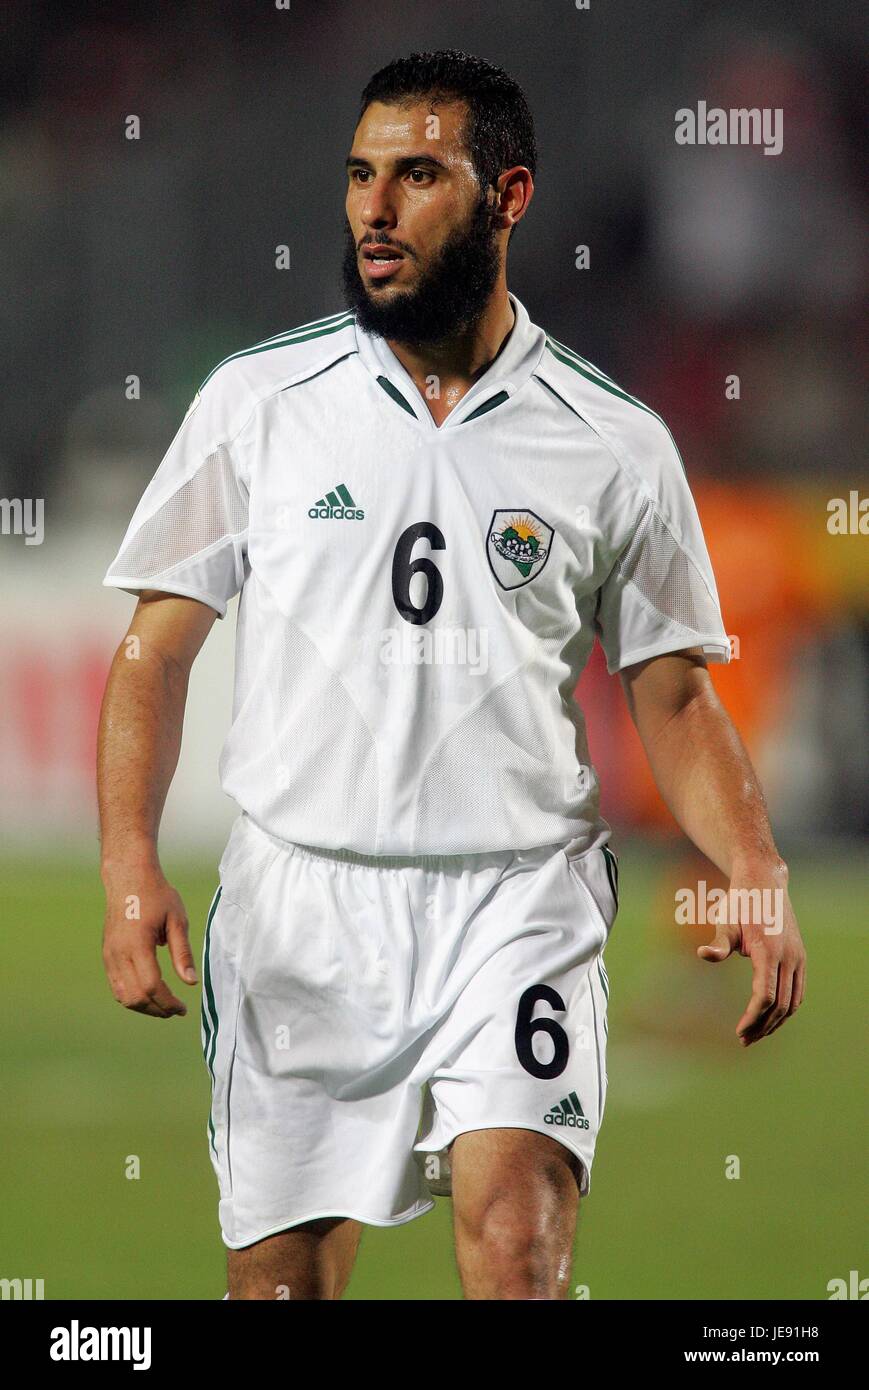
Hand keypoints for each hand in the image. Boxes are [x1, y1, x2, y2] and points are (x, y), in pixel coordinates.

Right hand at [101, 860, 196, 1018]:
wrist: (128, 878)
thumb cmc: (157, 895)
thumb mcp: (177, 920)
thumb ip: (183, 953)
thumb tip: (191, 982)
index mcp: (137, 945)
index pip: (151, 986)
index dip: (168, 1002)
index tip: (183, 1008)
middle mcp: (119, 953)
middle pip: (135, 997)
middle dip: (157, 1009)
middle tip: (177, 1010)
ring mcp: (109, 955)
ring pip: (123, 996)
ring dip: (144, 1006)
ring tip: (164, 1006)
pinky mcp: (107, 954)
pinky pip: (116, 985)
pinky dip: (132, 996)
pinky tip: (149, 995)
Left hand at [696, 862, 805, 1045]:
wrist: (764, 882)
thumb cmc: (740, 902)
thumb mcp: (725, 921)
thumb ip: (718, 944)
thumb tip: (703, 955)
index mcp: (769, 951)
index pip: (765, 996)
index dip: (752, 1017)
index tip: (738, 1031)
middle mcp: (789, 957)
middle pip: (780, 1005)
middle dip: (762, 1026)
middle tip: (744, 1040)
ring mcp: (797, 958)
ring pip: (792, 1002)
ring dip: (775, 1021)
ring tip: (756, 1034)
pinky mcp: (800, 957)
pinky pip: (797, 991)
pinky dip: (786, 1008)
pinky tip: (770, 1017)